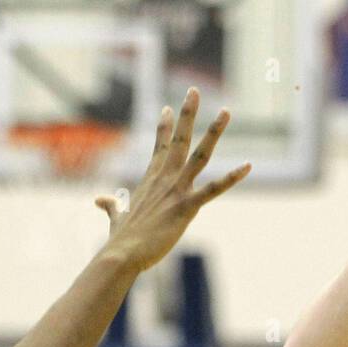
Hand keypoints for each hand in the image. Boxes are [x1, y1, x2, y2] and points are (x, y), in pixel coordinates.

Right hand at [97, 88, 251, 271]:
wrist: (121, 254)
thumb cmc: (120, 240)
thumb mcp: (116, 217)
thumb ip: (111, 206)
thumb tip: (99, 200)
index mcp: (151, 181)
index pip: (160, 147)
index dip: (164, 127)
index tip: (168, 108)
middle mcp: (164, 179)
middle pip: (179, 140)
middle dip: (187, 114)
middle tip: (194, 90)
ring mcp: (176, 191)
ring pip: (199, 155)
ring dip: (213, 132)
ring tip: (226, 111)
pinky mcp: (186, 207)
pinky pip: (213, 189)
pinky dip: (231, 178)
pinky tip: (247, 166)